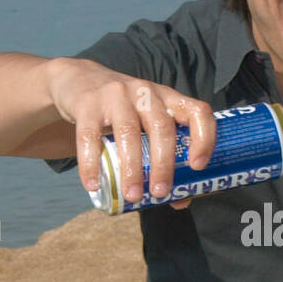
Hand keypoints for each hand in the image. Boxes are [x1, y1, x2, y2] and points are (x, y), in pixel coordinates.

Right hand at [47, 59, 216, 204]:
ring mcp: (117, 95)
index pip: (198, 111)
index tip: (197, 166)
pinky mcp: (88, 103)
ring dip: (132, 168)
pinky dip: (91, 164)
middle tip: (160, 192)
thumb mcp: (146, 125)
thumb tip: (180, 200)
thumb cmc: (122, 112)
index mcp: (169, 99)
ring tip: (132, 195)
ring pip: (129, 132)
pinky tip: (93, 185)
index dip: (204, 138)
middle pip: (162, 128)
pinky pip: (90, 137)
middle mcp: (147, 93)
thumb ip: (162, 157)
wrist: (78, 80)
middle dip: (163, 164)